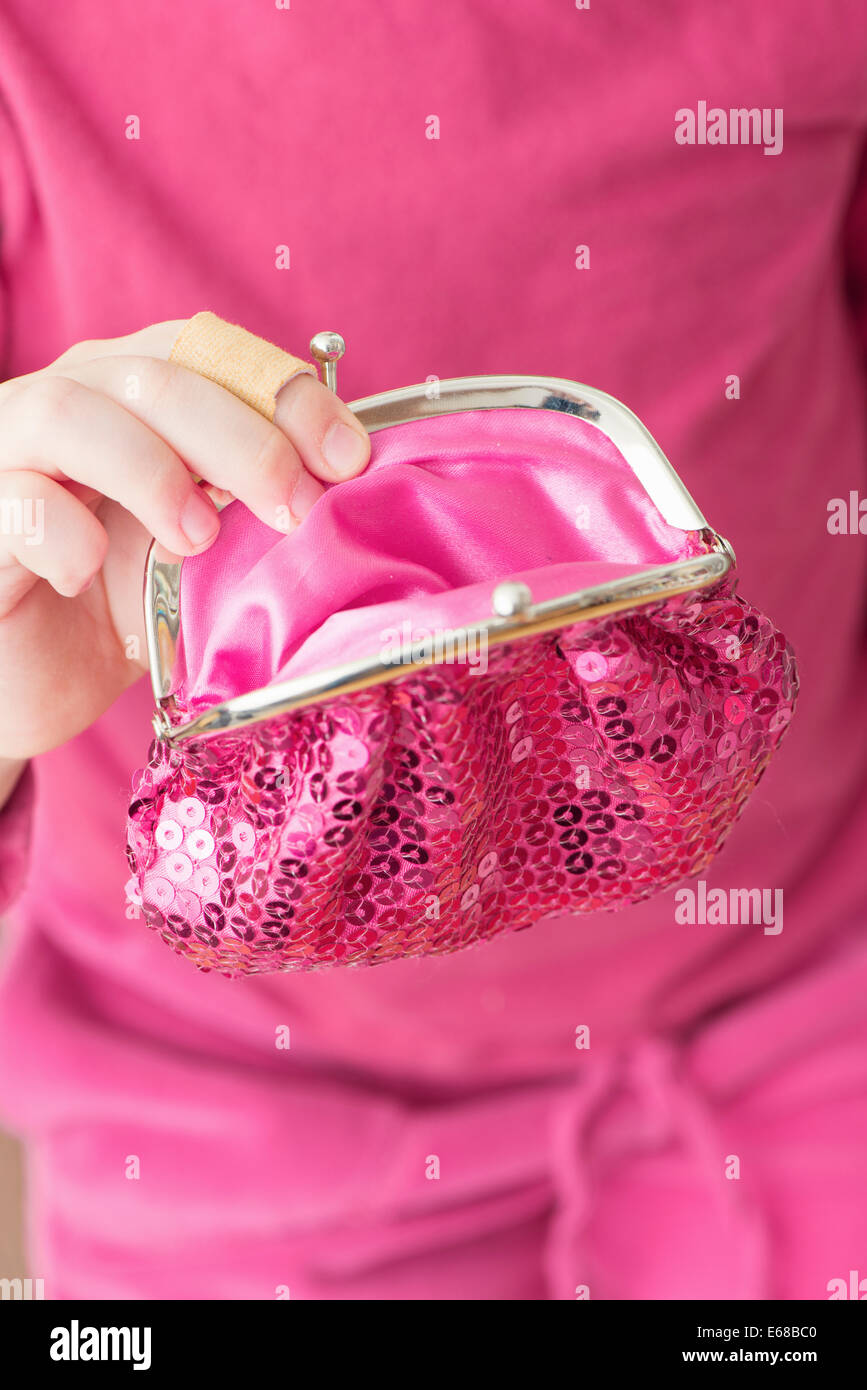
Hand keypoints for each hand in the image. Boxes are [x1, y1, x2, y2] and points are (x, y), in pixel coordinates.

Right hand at [0, 320, 369, 759]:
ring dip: (152, 470)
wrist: (28, 678)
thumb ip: (254, 502)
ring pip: (72, 410)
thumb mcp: (205, 547)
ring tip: (197, 540)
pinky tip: (91, 571)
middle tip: (293, 509)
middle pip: (155, 372)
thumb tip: (354, 485)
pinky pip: (13, 500)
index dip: (285, 392)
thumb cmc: (120, 600)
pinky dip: (63, 530)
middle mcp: (69, 400)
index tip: (348, 460)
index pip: (212, 351)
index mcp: (133, 390)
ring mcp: (8, 453)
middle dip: (242, 437)